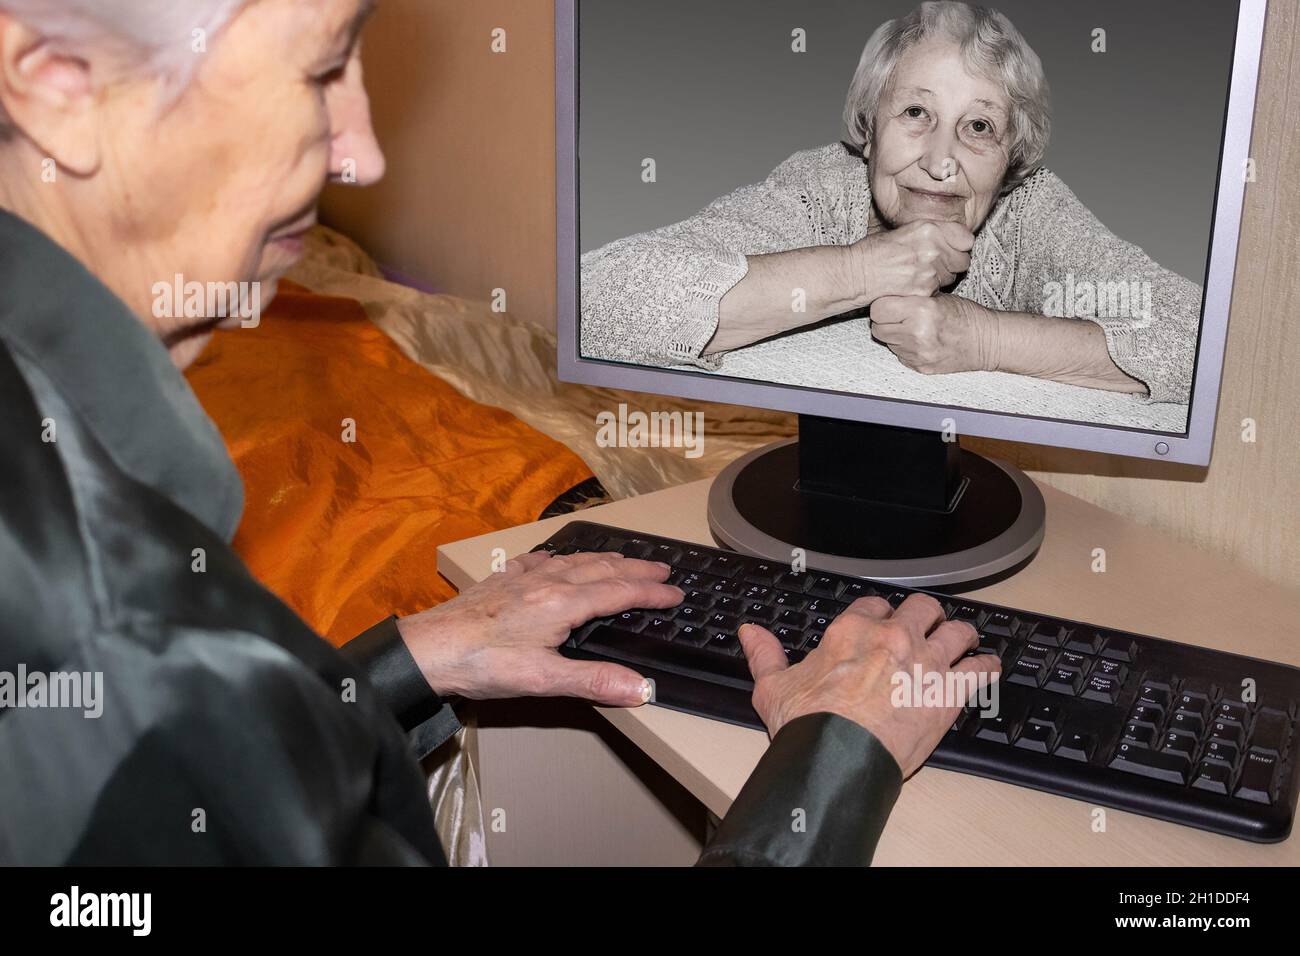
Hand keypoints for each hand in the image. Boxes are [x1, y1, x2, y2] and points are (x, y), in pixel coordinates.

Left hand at [395, 551, 682, 705]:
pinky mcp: (500, 580)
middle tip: (663, 567)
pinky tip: (557, 558)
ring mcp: (522, 577)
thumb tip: (642, 687)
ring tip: (623, 558)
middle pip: (602, 568)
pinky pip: (540, 559)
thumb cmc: (482, 665)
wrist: (428, 649)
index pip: (620, 592)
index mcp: (563, 603)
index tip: (676, 592)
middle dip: (636, 567)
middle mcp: (547, 582)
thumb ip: (594, 681)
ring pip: (574, 560)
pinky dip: (560, 556)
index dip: (651, 592)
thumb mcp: (543, 680)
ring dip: (605, 558)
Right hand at [738, 594, 1000, 776]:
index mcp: (851, 632)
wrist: (836, 756)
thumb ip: (764, 655)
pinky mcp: (948, 693)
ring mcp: (924, 662)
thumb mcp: (773, 685)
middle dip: (926, 615)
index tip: (882, 621)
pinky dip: (987, 667)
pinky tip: (988, 668)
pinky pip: (979, 670)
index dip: (880, 612)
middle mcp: (892, 638)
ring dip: (961, 634)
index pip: (874, 605)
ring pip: (957, 631)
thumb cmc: (807, 724)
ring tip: (964, 640)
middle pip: (922, 608)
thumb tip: (749, 634)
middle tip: (927, 625)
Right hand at [851, 220, 973, 302]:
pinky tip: (916, 284)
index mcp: (929, 229)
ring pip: (952, 277)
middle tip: (938, 264)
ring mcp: (930, 271)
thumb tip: (950, 237)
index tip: (953, 248)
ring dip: (943, 276)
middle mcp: (933, 248)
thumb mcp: (905, 230)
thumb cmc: (875, 251)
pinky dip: (931, 289)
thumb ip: (931, 232)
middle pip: (963, 260)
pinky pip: (939, 290)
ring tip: (923, 273)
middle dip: (953, 262)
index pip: (966, 239)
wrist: (857, 273)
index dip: (960, 245)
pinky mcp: (924, 290)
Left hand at [870, 293, 999, 374]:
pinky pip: (898, 354)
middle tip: (898, 316)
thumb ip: (911, 297)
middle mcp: (917, 334)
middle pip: (877, 328)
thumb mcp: (939, 297)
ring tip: (911, 327)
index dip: (882, 305)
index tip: (889, 303)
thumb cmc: (966, 316)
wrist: (986, 342)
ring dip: (894, 334)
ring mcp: (917, 353)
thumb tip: (886, 295)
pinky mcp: (919, 366)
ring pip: (886, 342)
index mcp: (921, 311)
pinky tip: (918, 340)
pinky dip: (904, 347)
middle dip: (885, 321)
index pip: (878, 309)